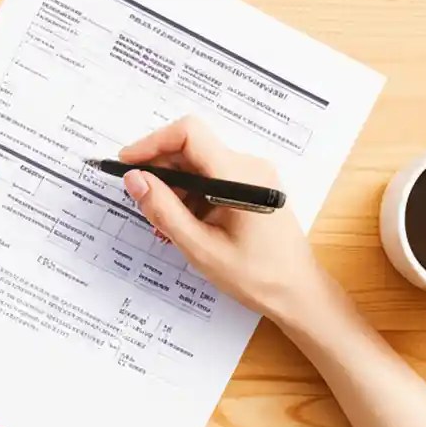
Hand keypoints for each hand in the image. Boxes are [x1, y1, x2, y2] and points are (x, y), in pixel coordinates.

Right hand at [118, 117, 333, 319]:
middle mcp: (248, 166)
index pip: (189, 133)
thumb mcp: (201, 247)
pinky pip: (212, 177)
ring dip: (175, 188)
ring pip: (198, 165)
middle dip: (160, 172)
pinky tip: (185, 225)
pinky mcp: (252, 186)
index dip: (152, 143)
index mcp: (239, 175)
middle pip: (191, 148)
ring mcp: (253, 175)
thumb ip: (164, 210)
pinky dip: (191, 195)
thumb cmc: (256, 276)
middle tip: (143, 204)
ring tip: (165, 225)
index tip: (127, 164)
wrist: (298, 293)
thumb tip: (134, 179)